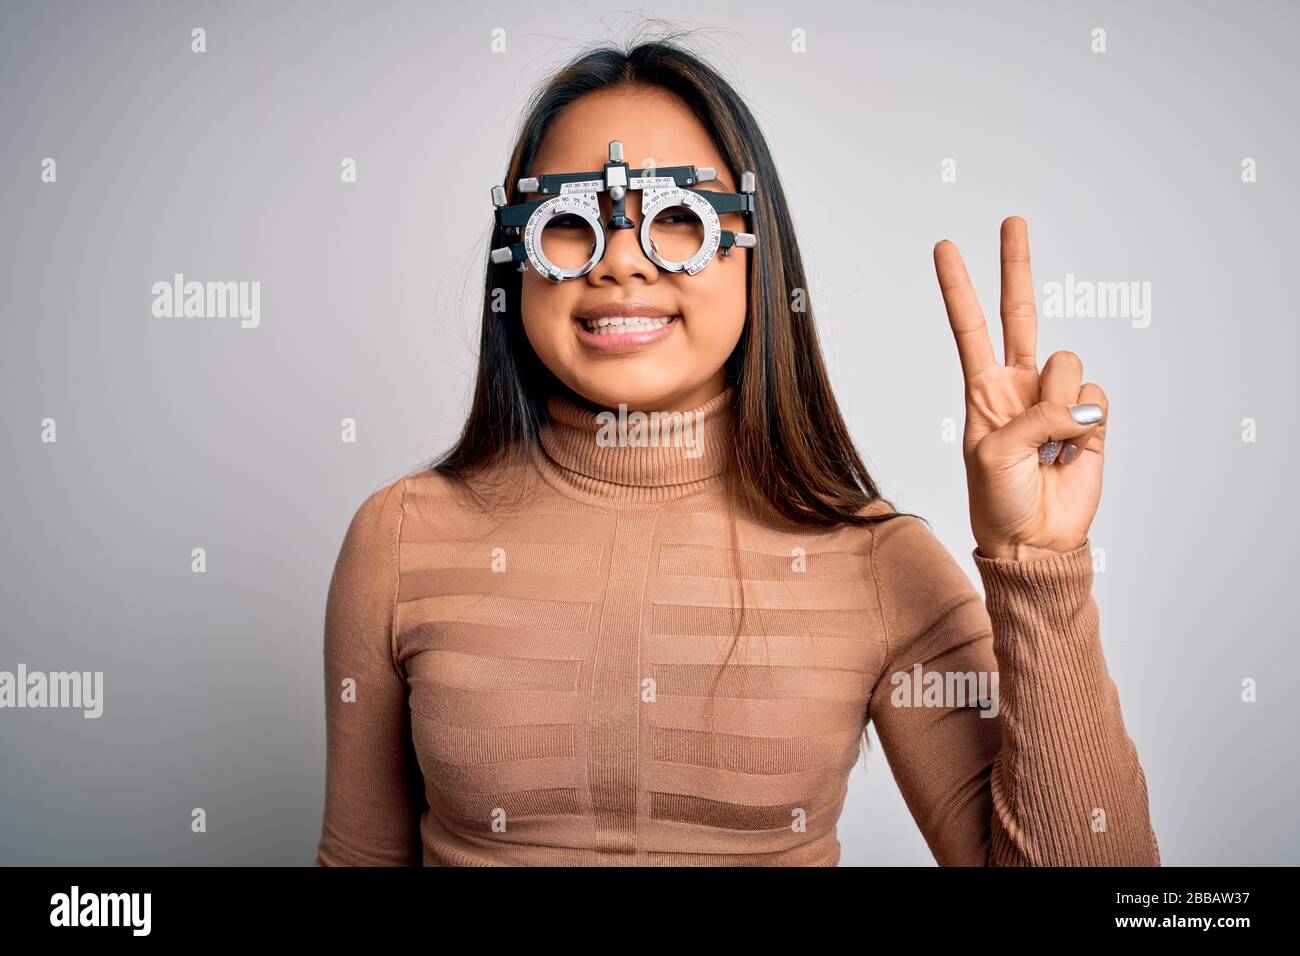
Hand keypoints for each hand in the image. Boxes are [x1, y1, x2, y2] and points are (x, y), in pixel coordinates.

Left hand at [933, 217, 1107, 561]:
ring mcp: (1056, 399)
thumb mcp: (994, 454)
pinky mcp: (1091, 420)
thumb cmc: (998, 500)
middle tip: (1011, 219)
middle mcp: (1020, 385)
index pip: (970, 327)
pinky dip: (1086, 427)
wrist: (1034, 540)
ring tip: (1047, 447)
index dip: (959, 288)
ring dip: (1060, 408)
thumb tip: (1079, 407)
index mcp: (983, 389)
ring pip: (1069, 365)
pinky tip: (1072, 453)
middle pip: (1021, 313)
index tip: (944, 247)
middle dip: (1015, 265)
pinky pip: (1096, 399)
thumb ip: (1034, 417)